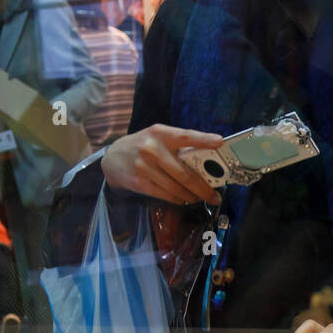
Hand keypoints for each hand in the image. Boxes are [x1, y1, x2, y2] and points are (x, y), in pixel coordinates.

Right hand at [103, 124, 222, 204]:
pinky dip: (178, 199)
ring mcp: (144, 167)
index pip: (186, 136)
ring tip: (198, 197)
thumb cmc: (143, 146)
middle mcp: (152, 149)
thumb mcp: (157, 138)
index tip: (219, 142)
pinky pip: (166, 195)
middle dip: (203, 188)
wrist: (113, 158)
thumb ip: (178, 145)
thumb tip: (207, 161)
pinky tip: (183, 198)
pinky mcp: (139, 183)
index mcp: (161, 133)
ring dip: (191, 196)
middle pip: (185, 173)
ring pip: (177, 188)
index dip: (203, 139)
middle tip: (214, 196)